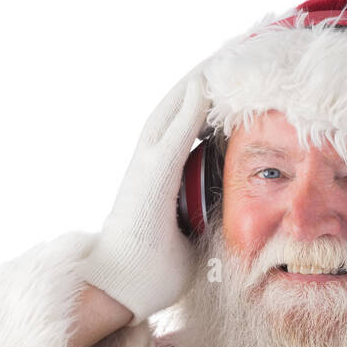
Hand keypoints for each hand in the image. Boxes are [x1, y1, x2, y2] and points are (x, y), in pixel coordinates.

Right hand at [75, 63, 211, 324]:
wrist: (118, 288)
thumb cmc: (150, 272)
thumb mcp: (186, 239)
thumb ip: (200, 220)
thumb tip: (222, 218)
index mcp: (157, 178)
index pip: (182, 130)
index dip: (201, 105)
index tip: (228, 84)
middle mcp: (147, 165)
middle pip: (173, 111)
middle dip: (198, 85)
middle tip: (227, 59)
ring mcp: (145, 168)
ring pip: (170, 113)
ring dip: (194, 86)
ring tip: (219, 58)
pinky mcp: (149, 178)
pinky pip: (173, 137)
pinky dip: (189, 110)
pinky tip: (205, 86)